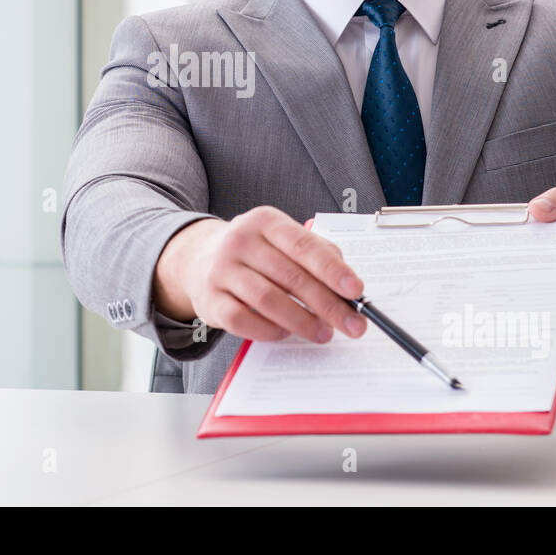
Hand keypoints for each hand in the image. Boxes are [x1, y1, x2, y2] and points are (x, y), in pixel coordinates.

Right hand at [153, 206, 367, 343]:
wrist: (199, 259)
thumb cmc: (253, 252)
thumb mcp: (281, 239)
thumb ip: (315, 253)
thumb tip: (347, 284)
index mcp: (265, 221)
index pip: (305, 246)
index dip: (333, 270)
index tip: (356, 290)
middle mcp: (240, 241)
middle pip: (291, 277)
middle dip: (327, 305)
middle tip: (352, 324)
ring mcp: (221, 270)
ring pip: (268, 300)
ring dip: (302, 321)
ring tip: (322, 333)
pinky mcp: (210, 299)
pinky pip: (243, 320)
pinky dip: (269, 330)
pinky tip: (284, 332)